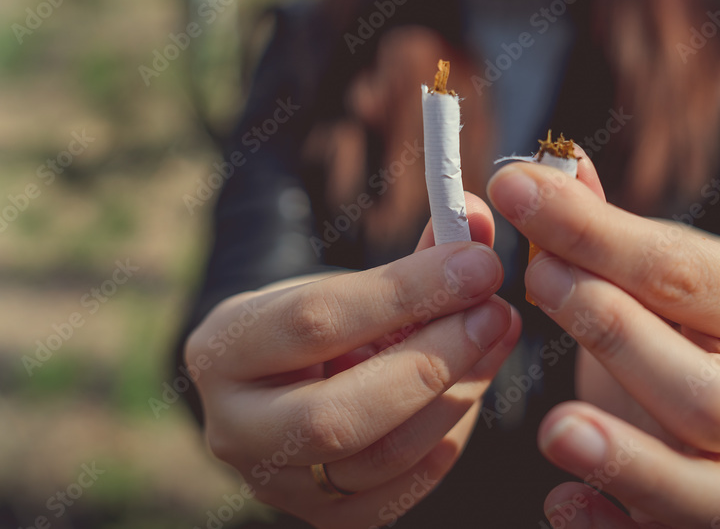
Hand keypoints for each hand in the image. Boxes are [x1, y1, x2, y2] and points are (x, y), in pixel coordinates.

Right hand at [185, 195, 520, 528]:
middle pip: (337, 415)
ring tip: (493, 344)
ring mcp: (275, 484)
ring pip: (376, 459)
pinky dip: (443, 444)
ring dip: (454, 398)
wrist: (280, 385)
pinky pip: (396, 494)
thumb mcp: (347, 283)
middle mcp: (235, 428)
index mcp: (224, 348)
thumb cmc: (317, 324)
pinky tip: (469, 394)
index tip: (478, 264)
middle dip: (433, 360)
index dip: (406, 292)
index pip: (315, 320)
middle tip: (495, 314)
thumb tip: (478, 220)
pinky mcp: (321, 517)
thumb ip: (412, 258)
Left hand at [486, 148, 719, 527]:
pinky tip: (559, 500)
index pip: (682, 273)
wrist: (710, 383)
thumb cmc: (670, 314)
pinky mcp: (702, 518)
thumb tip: (541, 170)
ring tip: (553, 429)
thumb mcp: (646, 264)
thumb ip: (599, 225)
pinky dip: (614, 525)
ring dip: (629, 460)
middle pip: (706, 391)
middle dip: (617, 334)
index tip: (516, 188)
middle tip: (537, 281)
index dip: (593, 232)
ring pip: (717, 491)